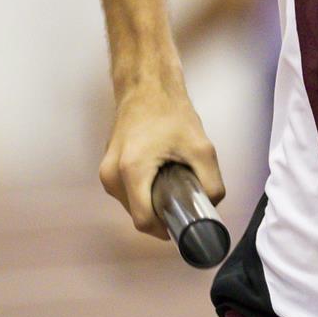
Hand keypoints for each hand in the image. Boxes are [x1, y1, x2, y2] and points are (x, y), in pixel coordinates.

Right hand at [97, 84, 224, 239]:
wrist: (146, 87)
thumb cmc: (171, 113)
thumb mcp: (202, 148)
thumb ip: (211, 182)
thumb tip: (211, 206)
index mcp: (131, 171)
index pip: (143, 220)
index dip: (165, 228)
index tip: (182, 223)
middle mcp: (111, 175)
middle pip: (137, 214)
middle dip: (161, 213)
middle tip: (184, 201)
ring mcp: (106, 171)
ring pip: (131, 204)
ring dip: (152, 202)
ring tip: (173, 185)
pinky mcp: (107, 167)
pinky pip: (127, 192)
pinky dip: (143, 191)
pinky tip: (160, 178)